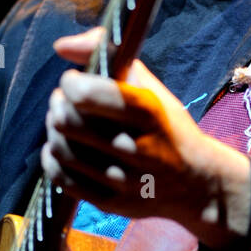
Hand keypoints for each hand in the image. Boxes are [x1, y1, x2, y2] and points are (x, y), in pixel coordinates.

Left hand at [41, 27, 250, 248]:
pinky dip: (53, 158)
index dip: (70, 82)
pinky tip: (64, 147)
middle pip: (67, 120)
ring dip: (54, 130)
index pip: (84, 94)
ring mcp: (124, 180)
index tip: (74, 81)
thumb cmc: (167, 127)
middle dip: (58, 104)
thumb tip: (60, 46)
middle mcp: (136, 148)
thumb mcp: (149, 87)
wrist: (197, 183)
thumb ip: (107, 53)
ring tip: (65, 123)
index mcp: (147, 112)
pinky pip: (62, 178)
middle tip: (65, 101)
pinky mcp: (112, 203)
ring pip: (60, 149)